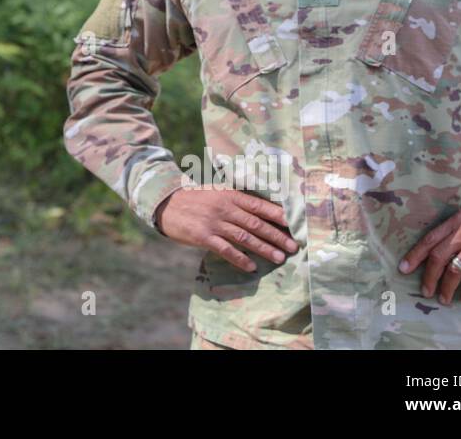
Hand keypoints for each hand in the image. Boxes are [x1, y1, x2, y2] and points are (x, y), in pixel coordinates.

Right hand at [154, 187, 297, 271]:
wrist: (166, 203)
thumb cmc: (195, 199)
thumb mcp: (216, 193)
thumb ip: (236, 201)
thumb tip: (261, 212)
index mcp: (230, 195)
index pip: (259, 206)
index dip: (278, 215)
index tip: (294, 225)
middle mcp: (224, 208)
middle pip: (255, 223)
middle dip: (277, 236)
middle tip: (293, 246)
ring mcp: (214, 222)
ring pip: (244, 237)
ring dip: (264, 249)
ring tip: (279, 258)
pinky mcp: (203, 236)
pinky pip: (225, 249)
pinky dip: (240, 258)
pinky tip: (251, 266)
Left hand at [399, 205, 460, 304]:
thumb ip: (457, 228)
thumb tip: (439, 245)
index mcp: (456, 221)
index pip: (429, 239)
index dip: (415, 255)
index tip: (403, 268)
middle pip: (437, 257)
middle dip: (428, 277)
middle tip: (424, 291)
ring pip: (454, 271)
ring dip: (447, 288)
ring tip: (443, 299)